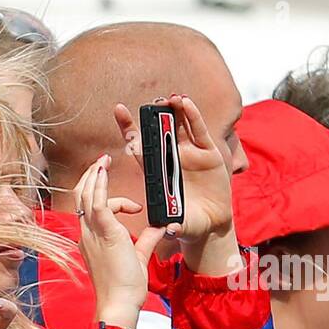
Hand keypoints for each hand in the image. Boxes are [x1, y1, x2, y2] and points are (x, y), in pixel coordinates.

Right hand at [74, 155, 160, 328]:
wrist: (119, 302)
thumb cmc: (125, 287)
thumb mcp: (139, 257)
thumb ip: (149, 239)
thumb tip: (164, 226)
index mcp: (91, 240)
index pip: (92, 211)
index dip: (109, 202)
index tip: (133, 205)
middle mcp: (87, 235)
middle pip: (81, 198)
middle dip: (91, 177)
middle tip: (102, 161)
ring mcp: (92, 233)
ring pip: (85, 195)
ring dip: (94, 175)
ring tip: (103, 160)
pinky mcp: (104, 232)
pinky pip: (97, 202)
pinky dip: (99, 184)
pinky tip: (103, 170)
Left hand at [115, 94, 236, 271]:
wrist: (210, 226)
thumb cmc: (186, 223)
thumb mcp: (175, 223)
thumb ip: (172, 224)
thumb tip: (170, 229)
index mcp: (155, 172)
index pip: (138, 145)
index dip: (129, 127)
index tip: (118, 109)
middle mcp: (170, 159)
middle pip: (158, 131)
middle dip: (154, 116)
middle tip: (151, 102)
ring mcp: (189, 154)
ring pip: (179, 126)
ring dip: (174, 111)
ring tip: (169, 99)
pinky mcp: (209, 153)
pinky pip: (199, 131)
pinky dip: (193, 116)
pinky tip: (186, 103)